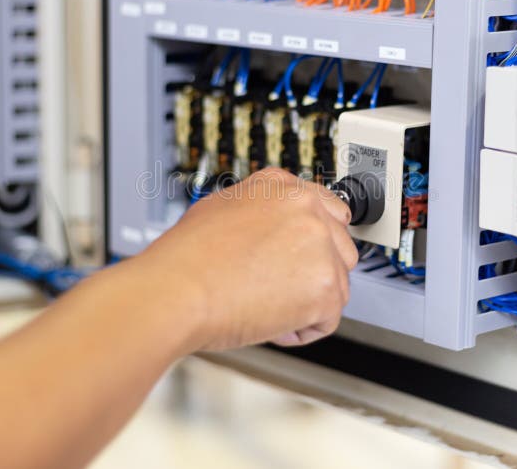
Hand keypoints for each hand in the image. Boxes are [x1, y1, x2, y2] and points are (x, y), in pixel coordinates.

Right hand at [140, 168, 358, 350]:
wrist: (176, 290)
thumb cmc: (186, 259)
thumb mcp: (221, 208)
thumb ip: (260, 212)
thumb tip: (272, 227)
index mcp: (282, 186)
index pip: (328, 210)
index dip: (315, 243)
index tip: (306, 257)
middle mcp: (307, 208)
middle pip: (340, 248)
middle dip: (316, 274)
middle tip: (281, 289)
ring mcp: (320, 246)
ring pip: (337, 285)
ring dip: (308, 303)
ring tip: (266, 306)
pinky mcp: (325, 287)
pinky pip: (328, 319)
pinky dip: (302, 330)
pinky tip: (269, 323)